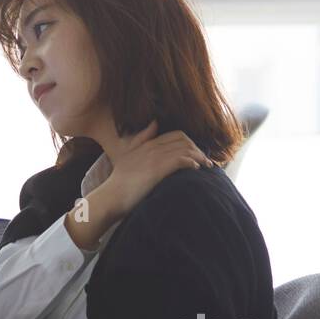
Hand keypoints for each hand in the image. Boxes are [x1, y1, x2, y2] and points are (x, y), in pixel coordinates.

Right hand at [97, 120, 211, 218]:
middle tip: (206, 161)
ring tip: (207, 166)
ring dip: (199, 157)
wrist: (112, 196)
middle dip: (198, 149)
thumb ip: (142, 138)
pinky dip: (192, 163)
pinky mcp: (158, 169)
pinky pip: (181, 160)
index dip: (190, 143)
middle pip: (184, 140)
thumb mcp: (129, 154)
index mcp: (147, 143)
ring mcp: (155, 157)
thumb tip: (155, 122)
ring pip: (185, 149)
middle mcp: (152, 147)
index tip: (198, 154)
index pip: (177, 135)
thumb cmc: (120, 180)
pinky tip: (196, 169)